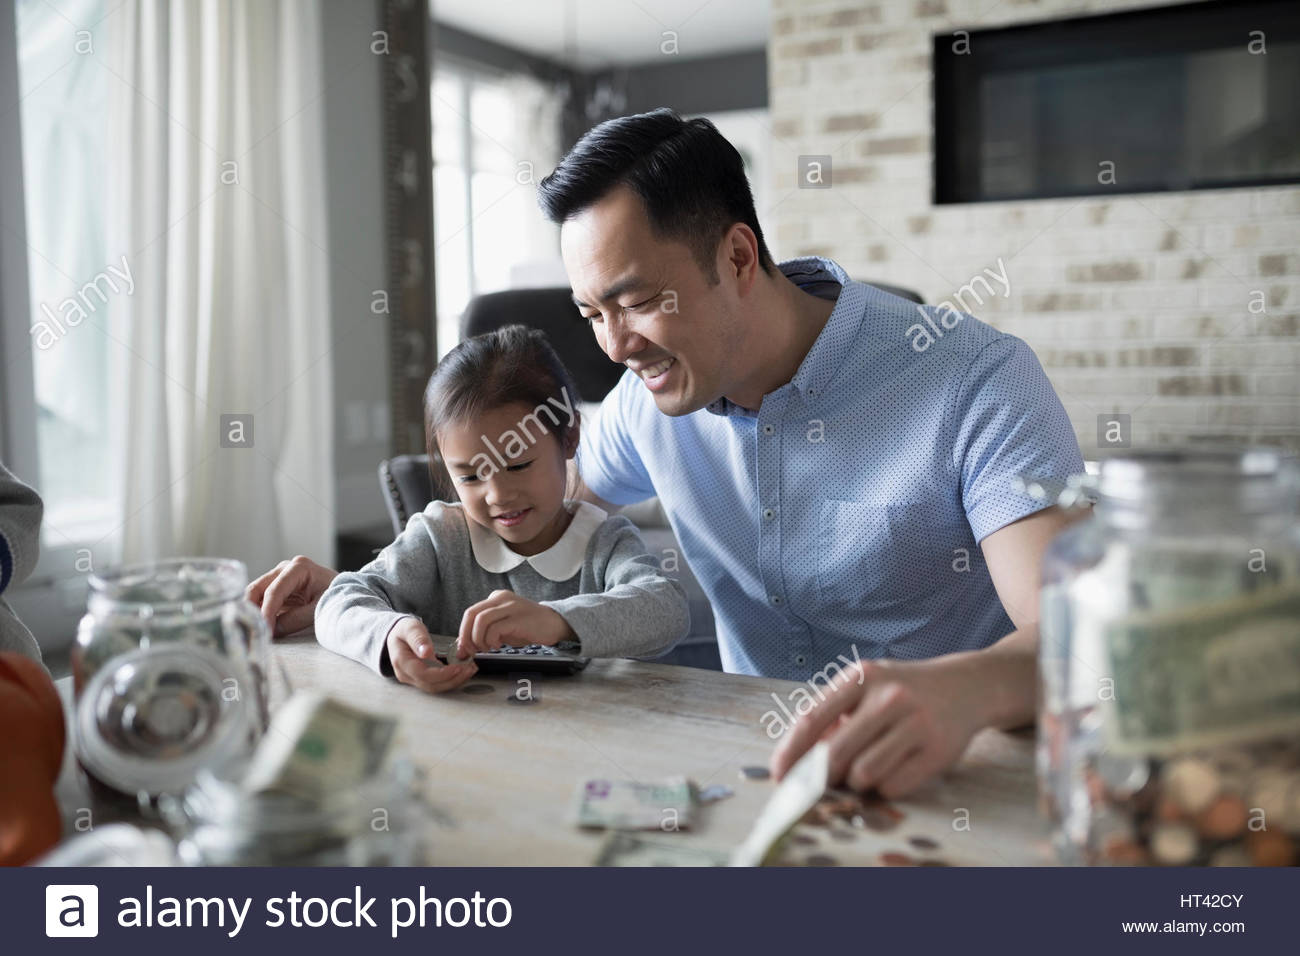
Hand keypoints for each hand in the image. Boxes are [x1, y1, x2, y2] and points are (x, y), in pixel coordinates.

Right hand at [245, 555, 337, 637]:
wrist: (346, 591)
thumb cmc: (337, 595)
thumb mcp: (320, 608)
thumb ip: (295, 620)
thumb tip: (272, 631)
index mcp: (298, 567)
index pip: (274, 590)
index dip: (266, 611)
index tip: (264, 629)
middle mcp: (284, 568)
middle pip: (257, 588)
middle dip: (251, 609)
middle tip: (250, 629)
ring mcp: (279, 577)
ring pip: (255, 595)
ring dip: (252, 612)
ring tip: (252, 630)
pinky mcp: (277, 589)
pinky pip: (261, 601)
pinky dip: (258, 613)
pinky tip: (259, 627)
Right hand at [386, 617, 477, 693]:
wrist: (397, 635)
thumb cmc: (403, 630)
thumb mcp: (410, 627)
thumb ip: (418, 639)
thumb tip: (426, 652)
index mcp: (401, 661)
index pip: (423, 674)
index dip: (442, 674)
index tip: (458, 667)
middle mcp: (406, 674)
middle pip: (430, 685)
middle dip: (452, 679)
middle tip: (469, 669)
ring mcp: (412, 679)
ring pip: (435, 687)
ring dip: (454, 681)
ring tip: (469, 670)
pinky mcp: (421, 679)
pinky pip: (436, 684)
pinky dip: (450, 679)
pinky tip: (462, 672)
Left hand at [455, 589, 573, 657]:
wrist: (555, 624)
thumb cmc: (529, 627)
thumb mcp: (503, 628)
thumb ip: (485, 633)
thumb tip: (464, 647)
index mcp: (496, 598)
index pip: (471, 612)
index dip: (463, 632)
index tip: (464, 648)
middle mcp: (501, 598)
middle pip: (472, 614)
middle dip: (467, 635)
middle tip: (472, 650)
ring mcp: (510, 606)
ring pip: (481, 620)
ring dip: (479, 639)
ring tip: (487, 648)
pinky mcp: (518, 618)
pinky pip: (495, 628)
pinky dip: (492, 640)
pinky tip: (499, 645)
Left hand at [769, 655, 993, 798]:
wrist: (965, 686)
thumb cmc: (903, 690)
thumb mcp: (866, 687)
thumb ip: (833, 715)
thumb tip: (799, 758)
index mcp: (862, 676)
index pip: (812, 720)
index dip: (790, 752)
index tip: (779, 774)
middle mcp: (889, 697)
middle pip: (836, 754)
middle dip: (822, 775)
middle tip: (822, 781)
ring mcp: (916, 723)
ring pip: (864, 774)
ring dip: (857, 782)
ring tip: (867, 768)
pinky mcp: (938, 750)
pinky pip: (894, 786)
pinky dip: (885, 788)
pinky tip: (893, 770)